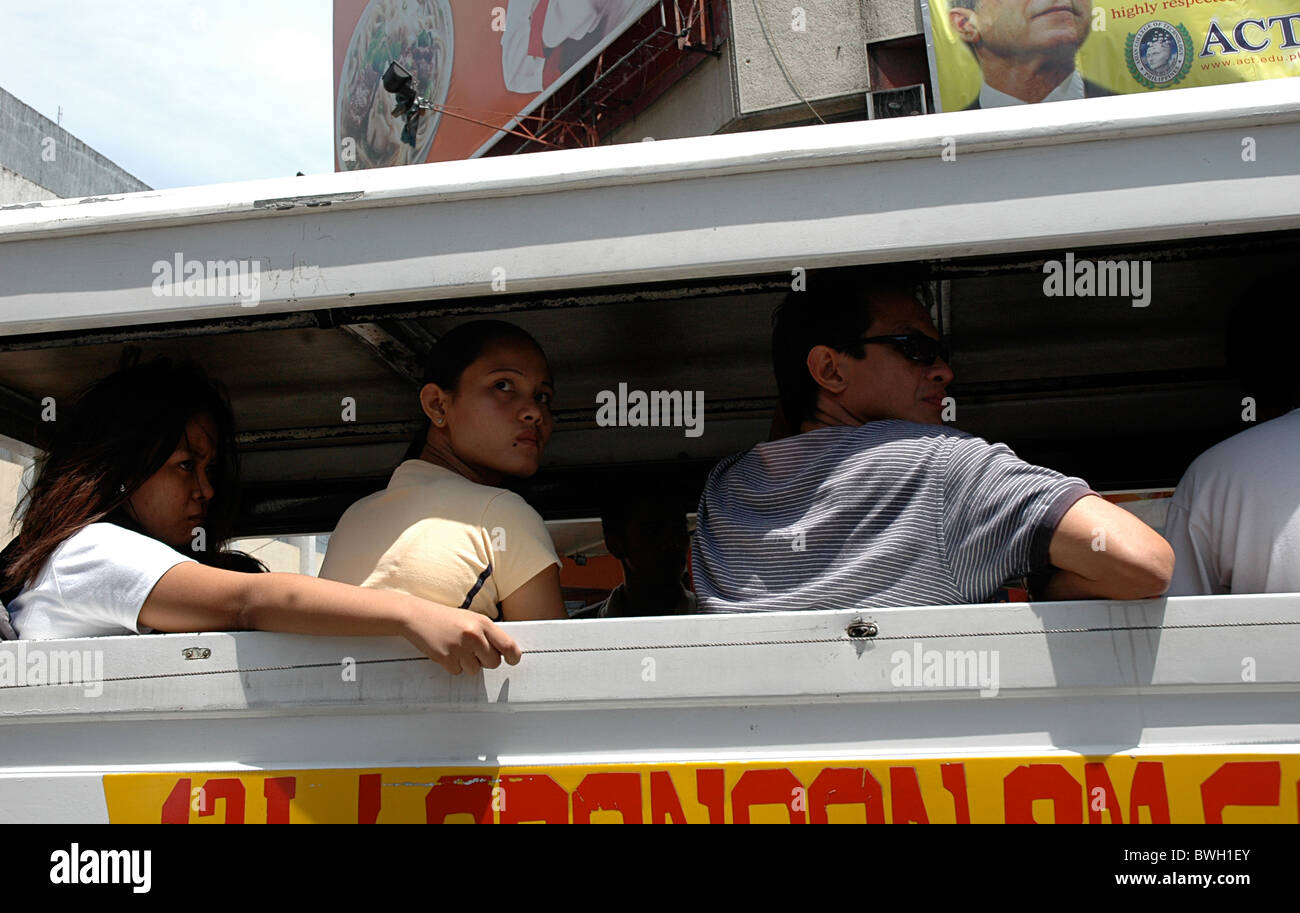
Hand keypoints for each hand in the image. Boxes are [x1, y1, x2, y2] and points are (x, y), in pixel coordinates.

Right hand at [403, 604, 522, 674]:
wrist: (416, 616)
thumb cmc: (446, 618)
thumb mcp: (471, 619)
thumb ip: (488, 633)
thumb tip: (505, 652)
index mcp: (483, 623)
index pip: (508, 645)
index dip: (514, 657)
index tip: (512, 660)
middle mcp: (473, 635)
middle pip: (493, 663)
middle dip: (486, 661)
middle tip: (474, 651)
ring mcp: (459, 647)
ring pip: (475, 670)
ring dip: (468, 664)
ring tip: (457, 648)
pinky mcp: (445, 658)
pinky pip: (458, 672)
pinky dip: (453, 666)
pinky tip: (446, 651)